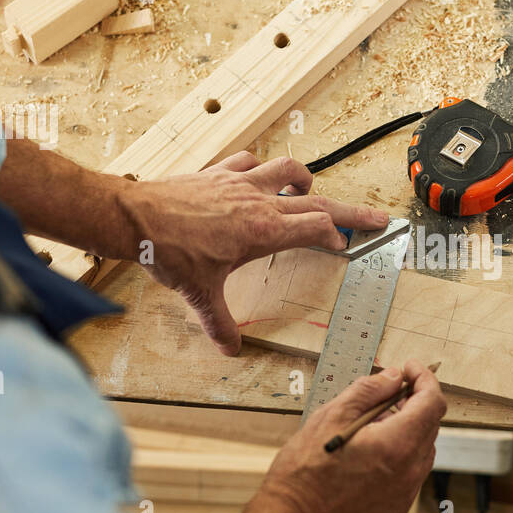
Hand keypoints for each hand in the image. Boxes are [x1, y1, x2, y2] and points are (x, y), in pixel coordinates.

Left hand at [118, 152, 388, 354]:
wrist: (135, 218)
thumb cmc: (170, 253)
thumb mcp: (199, 295)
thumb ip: (220, 323)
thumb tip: (231, 351)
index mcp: (264, 232)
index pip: (316, 228)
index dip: (336, 236)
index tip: (343, 247)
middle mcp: (259, 203)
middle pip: (317, 201)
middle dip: (351, 211)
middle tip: (377, 217)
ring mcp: (239, 183)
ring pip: (287, 170)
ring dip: (306, 180)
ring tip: (312, 190)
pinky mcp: (218, 173)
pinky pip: (249, 162)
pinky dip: (261, 168)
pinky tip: (258, 178)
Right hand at [253, 360, 445, 512]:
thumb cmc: (304, 473)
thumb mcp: (331, 417)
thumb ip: (369, 391)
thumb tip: (394, 377)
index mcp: (398, 445)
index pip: (433, 403)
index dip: (425, 379)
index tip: (410, 369)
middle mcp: (409, 473)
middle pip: (430, 426)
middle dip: (414, 402)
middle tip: (385, 393)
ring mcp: (404, 495)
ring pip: (421, 450)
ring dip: (406, 430)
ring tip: (370, 425)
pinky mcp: (395, 511)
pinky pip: (409, 475)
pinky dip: (399, 456)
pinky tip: (368, 455)